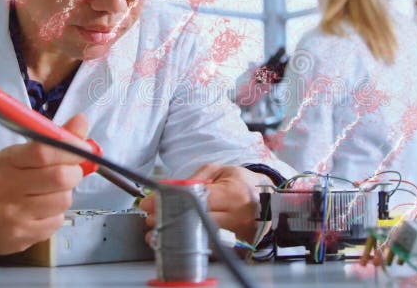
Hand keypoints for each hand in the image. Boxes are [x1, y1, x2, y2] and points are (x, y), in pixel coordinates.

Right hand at [0, 114, 89, 254]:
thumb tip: (82, 121)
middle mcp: (8, 187)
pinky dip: (56, 214)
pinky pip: (57, 220)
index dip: (71, 148)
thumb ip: (53, 139)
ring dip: (65, 194)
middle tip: (70, 172)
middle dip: (74, 172)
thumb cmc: (4, 181)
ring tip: (51, 192)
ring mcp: (14, 214)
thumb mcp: (20, 155)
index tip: (83, 148)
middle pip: (60, 177)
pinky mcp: (23, 235)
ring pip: (63, 200)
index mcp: (7, 161)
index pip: (43, 151)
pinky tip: (42, 210)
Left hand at [139, 164, 271, 244]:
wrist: (267, 198)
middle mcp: (237, 216)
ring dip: (176, 235)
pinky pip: (209, 246)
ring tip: (159, 230)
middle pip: (195, 221)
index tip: (148, 204)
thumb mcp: (219, 171)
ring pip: (201, 237)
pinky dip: (191, 242)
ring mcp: (239, 234)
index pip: (195, 200)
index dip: (169, 203)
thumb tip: (168, 189)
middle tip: (151, 219)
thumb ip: (194, 179)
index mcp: (233, 193)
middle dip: (169, 220)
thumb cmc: (241, 182)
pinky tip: (178, 238)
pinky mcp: (238, 246)